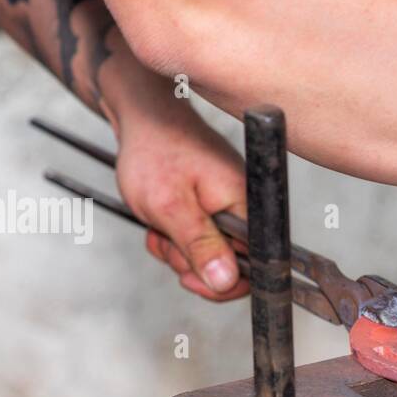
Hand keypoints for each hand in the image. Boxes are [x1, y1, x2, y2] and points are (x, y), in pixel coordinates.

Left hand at [113, 102, 248, 300]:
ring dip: (177, 250)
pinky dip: (174, 239)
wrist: (141, 115)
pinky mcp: (213, 207)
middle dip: (192, 263)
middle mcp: (245, 208)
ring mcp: (228, 207)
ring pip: (209, 255)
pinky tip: (159, 222)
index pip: (256, 264)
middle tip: (167, 242)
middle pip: (231, 264)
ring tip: (158, 225)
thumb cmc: (154, 151)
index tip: (191, 278)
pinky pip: (198, 241)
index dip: (225, 282)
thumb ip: (199, 246)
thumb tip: (226, 281)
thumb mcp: (170, 207)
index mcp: (246, 206)